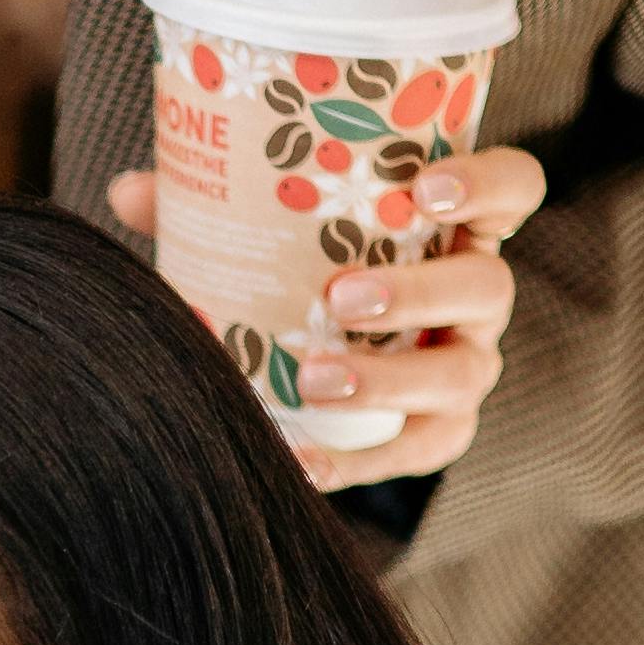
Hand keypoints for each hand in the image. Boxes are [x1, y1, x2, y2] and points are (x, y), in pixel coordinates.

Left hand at [112, 148, 543, 494]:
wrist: (323, 363)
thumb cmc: (309, 269)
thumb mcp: (274, 230)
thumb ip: (216, 203)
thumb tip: (129, 189)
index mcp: (455, 225)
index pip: (514, 187)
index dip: (486, 183)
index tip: (425, 187)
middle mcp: (477, 296)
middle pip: (485, 285)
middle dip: (419, 291)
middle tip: (340, 298)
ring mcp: (468, 366)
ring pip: (461, 375)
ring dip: (390, 378)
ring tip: (316, 380)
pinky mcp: (441, 433)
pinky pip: (416, 452)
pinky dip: (356, 460)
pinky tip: (301, 461)